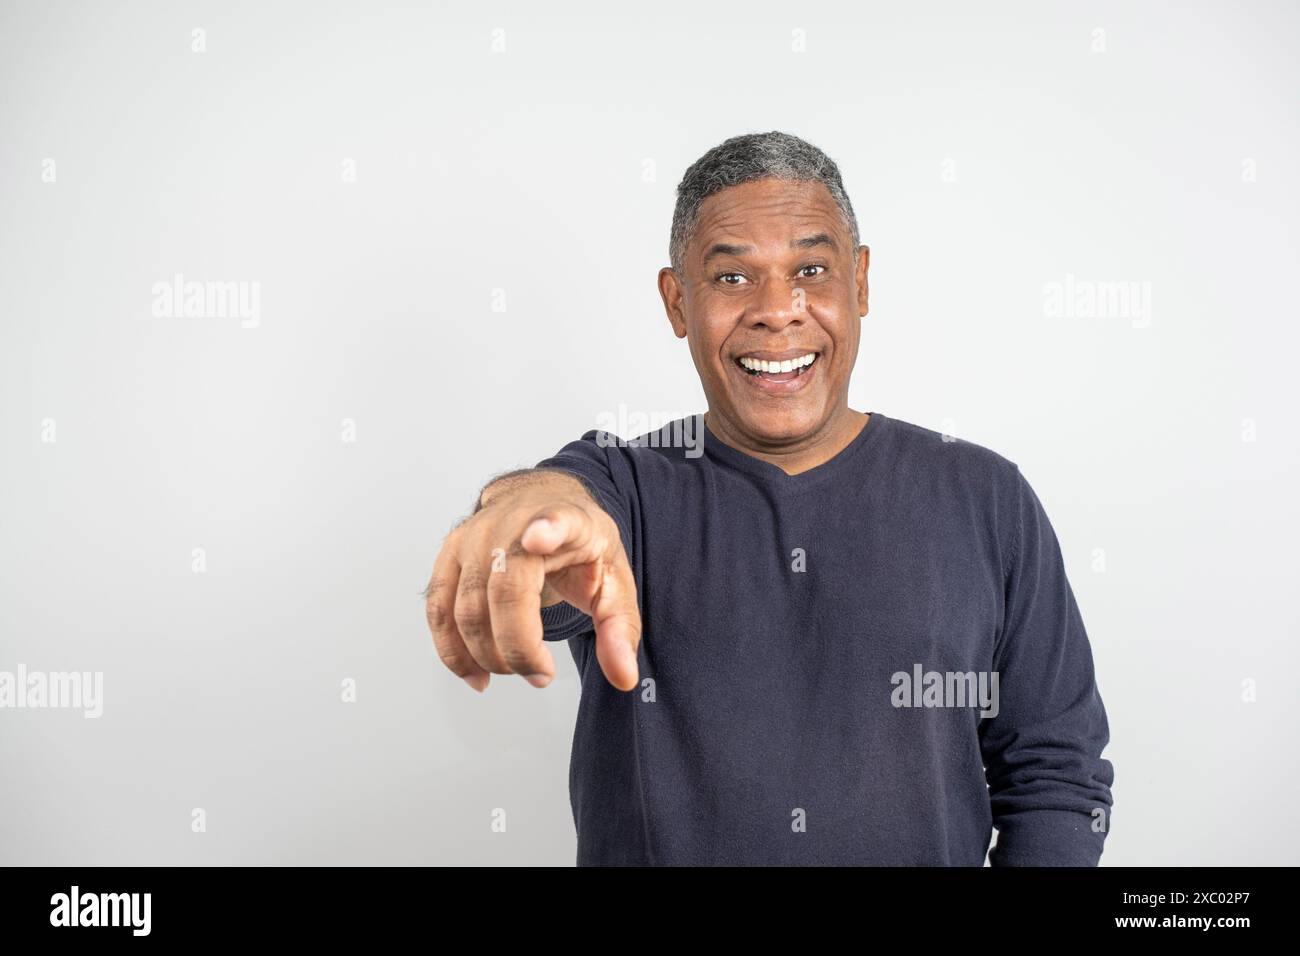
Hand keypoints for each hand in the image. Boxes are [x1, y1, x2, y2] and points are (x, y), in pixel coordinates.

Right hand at [426, 475, 640, 691]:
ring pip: (466, 608)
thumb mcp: (613, 576)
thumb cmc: (577, 541)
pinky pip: (439, 611)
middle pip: (503, 590)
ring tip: (518, 671)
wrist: (538, 503)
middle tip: (541, 674)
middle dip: (518, 647)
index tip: (539, 537)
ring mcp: (472, 538)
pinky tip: (476, 674)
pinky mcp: (448, 557)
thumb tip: (623, 677)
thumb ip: (619, 627)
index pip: (553, 520)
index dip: (545, 529)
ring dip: (488, 655)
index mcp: (563, 519)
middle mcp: (510, 524)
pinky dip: (453, 651)